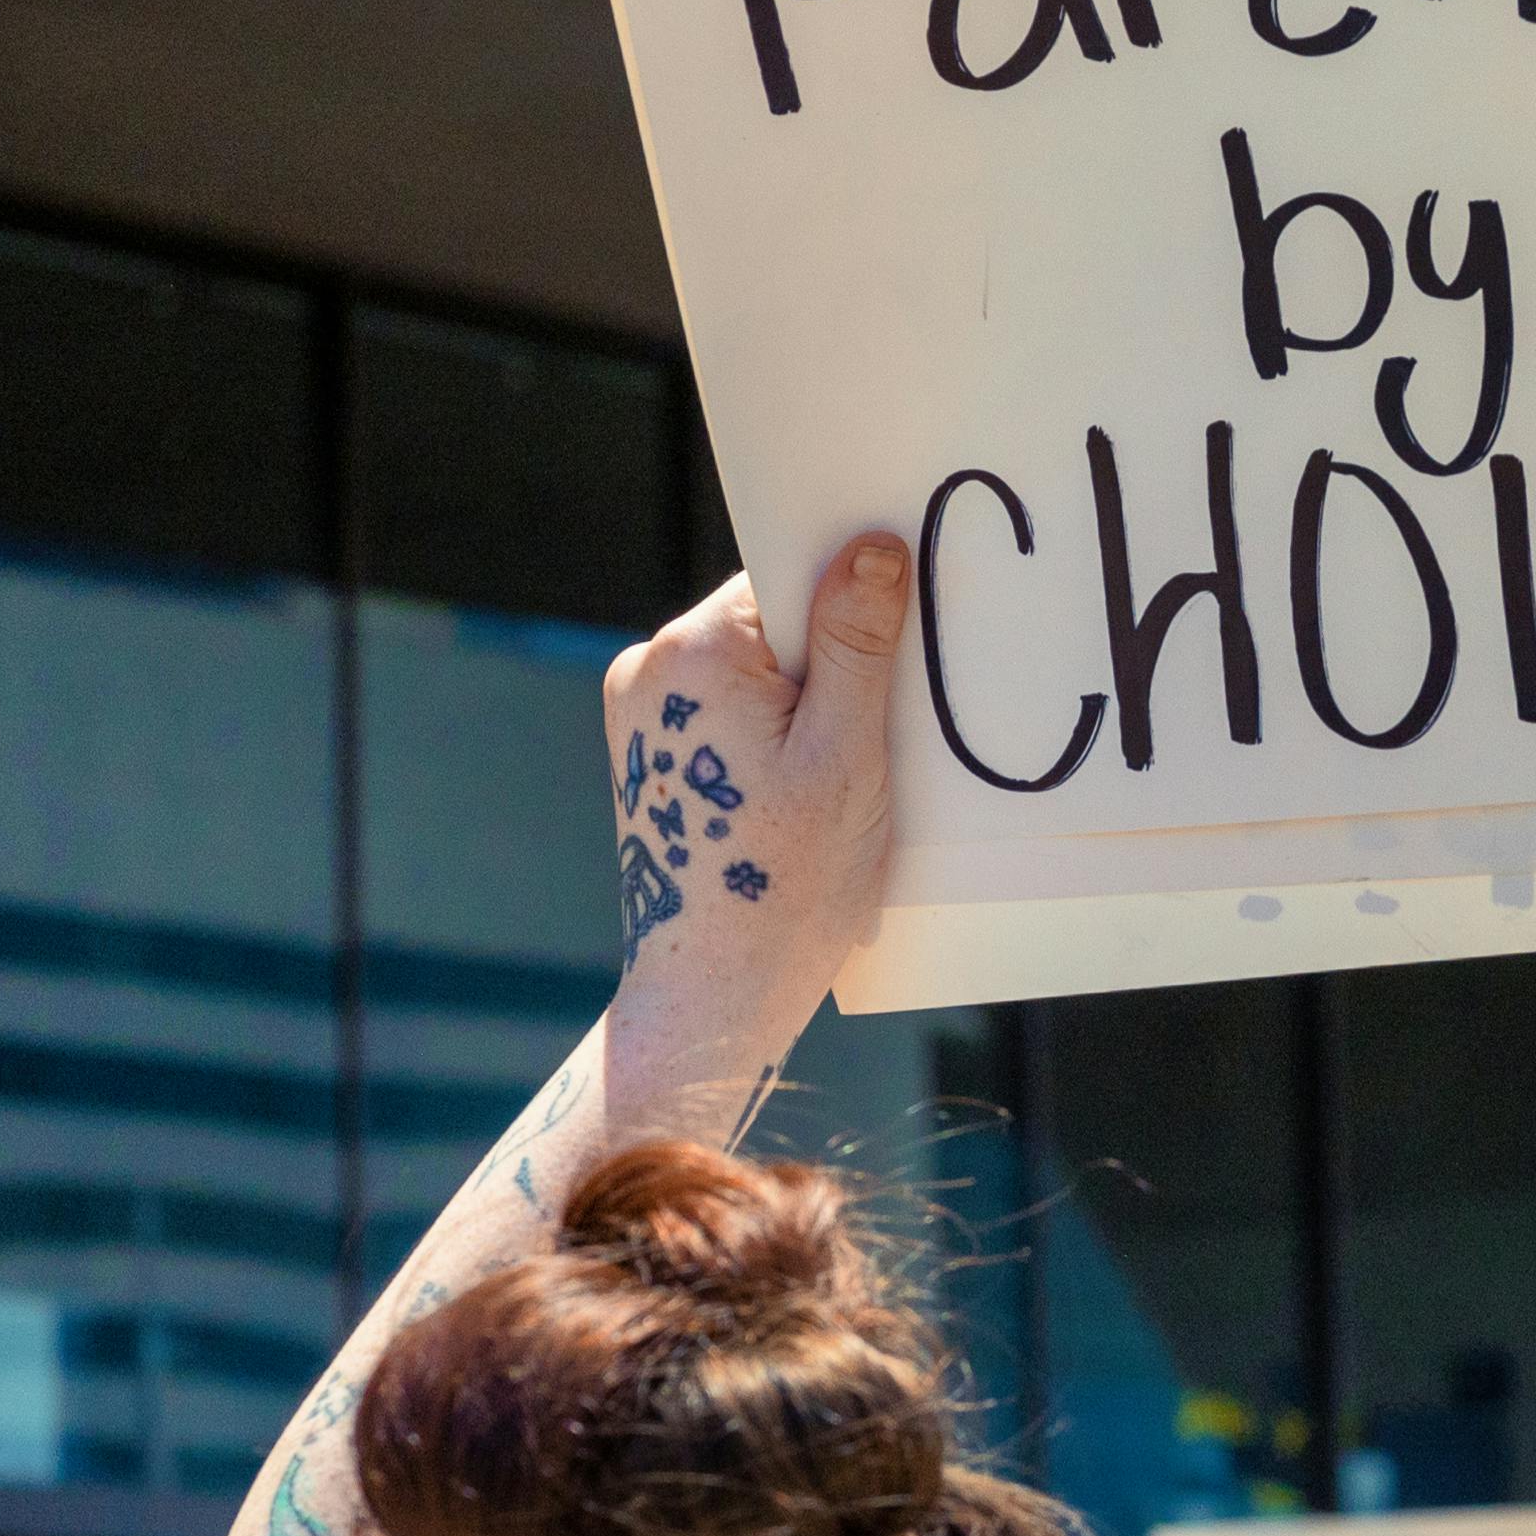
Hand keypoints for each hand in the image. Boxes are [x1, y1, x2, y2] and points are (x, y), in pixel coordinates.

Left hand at [593, 534, 905, 1049]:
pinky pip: (730, 711)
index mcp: (695, 653)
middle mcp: (651, 668)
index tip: (893, 657)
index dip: (851, 605)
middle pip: (771, 621)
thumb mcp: (846, 755)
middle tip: (873, 738)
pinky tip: (799, 797)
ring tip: (832, 782)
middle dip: (832, 663)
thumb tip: (874, 546)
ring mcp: (641, 713)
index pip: (788, 575)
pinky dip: (775, 736)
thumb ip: (858, 643)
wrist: (714, 990)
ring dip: (807, 705)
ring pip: (755, 668)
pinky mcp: (650, 753)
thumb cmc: (788, 885)